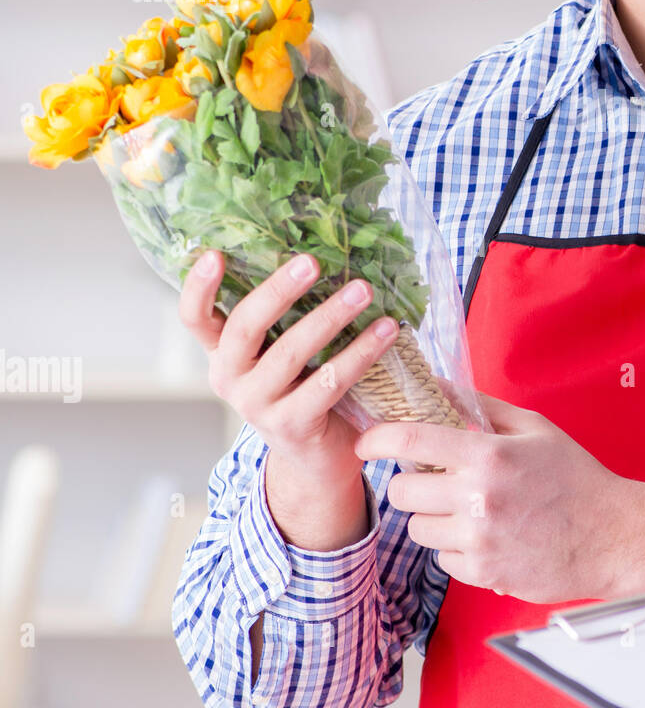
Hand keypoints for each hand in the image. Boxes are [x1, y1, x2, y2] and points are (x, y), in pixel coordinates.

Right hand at [179, 248, 399, 488]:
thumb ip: (286, 315)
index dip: (198, 288)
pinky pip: (328, 382)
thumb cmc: (303, 387)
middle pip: (244, 328)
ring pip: (290, 352)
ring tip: (363, 290)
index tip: (214, 254)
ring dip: (330, 317)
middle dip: (278, 290)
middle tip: (312, 262)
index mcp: (222, 354)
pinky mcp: (293, 425)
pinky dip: (360, 353)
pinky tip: (387, 331)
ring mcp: (258, 406)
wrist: (316, 459)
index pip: (195, 319)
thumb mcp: (284, 351)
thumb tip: (321, 248)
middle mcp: (230, 379)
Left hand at [353, 393, 644, 602]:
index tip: (367, 441)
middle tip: (430, 479)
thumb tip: (438, 386)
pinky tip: (484, 536)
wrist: (611, 536)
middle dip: (409, 483)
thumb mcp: (534, 428)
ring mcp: (479, 540)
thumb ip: (480, 407)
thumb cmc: (575, 478)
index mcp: (489, 455)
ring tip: (464, 509)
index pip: (412, 441)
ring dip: (431, 517)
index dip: (378, 439)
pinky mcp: (483, 574)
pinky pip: (442, 559)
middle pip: (402, 492)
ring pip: (417, 528)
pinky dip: (454, 548)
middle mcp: (478, 499)